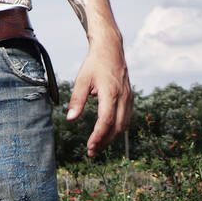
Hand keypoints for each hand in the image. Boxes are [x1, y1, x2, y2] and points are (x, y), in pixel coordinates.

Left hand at [66, 43, 131, 157]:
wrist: (111, 49)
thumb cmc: (95, 63)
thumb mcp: (82, 79)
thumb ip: (77, 99)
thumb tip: (71, 118)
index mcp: (111, 93)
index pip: (106, 121)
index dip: (98, 136)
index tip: (89, 147)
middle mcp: (123, 97)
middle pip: (117, 127)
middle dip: (105, 141)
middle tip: (92, 151)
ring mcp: (128, 97)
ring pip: (124, 124)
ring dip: (112, 137)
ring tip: (98, 145)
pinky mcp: (130, 97)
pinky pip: (127, 117)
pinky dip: (118, 128)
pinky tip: (108, 132)